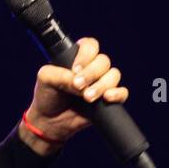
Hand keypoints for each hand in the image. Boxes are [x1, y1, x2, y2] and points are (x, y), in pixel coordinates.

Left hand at [17, 36, 128, 153]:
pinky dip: (117, 94)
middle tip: (78, 85)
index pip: (90, 46)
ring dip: (101, 85)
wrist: (50, 121)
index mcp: (78, 57)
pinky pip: (122, 92)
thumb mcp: (46, 79)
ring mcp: (102, 83)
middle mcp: (92, 68)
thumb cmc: (48, 96)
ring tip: (87, 97)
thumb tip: (78, 82)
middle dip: (91, 73)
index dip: (86, 55)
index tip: (75, 69)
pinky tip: (107, 98)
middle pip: (103, 61)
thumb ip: (60, 75)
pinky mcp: (109, 99)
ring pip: (113, 75)